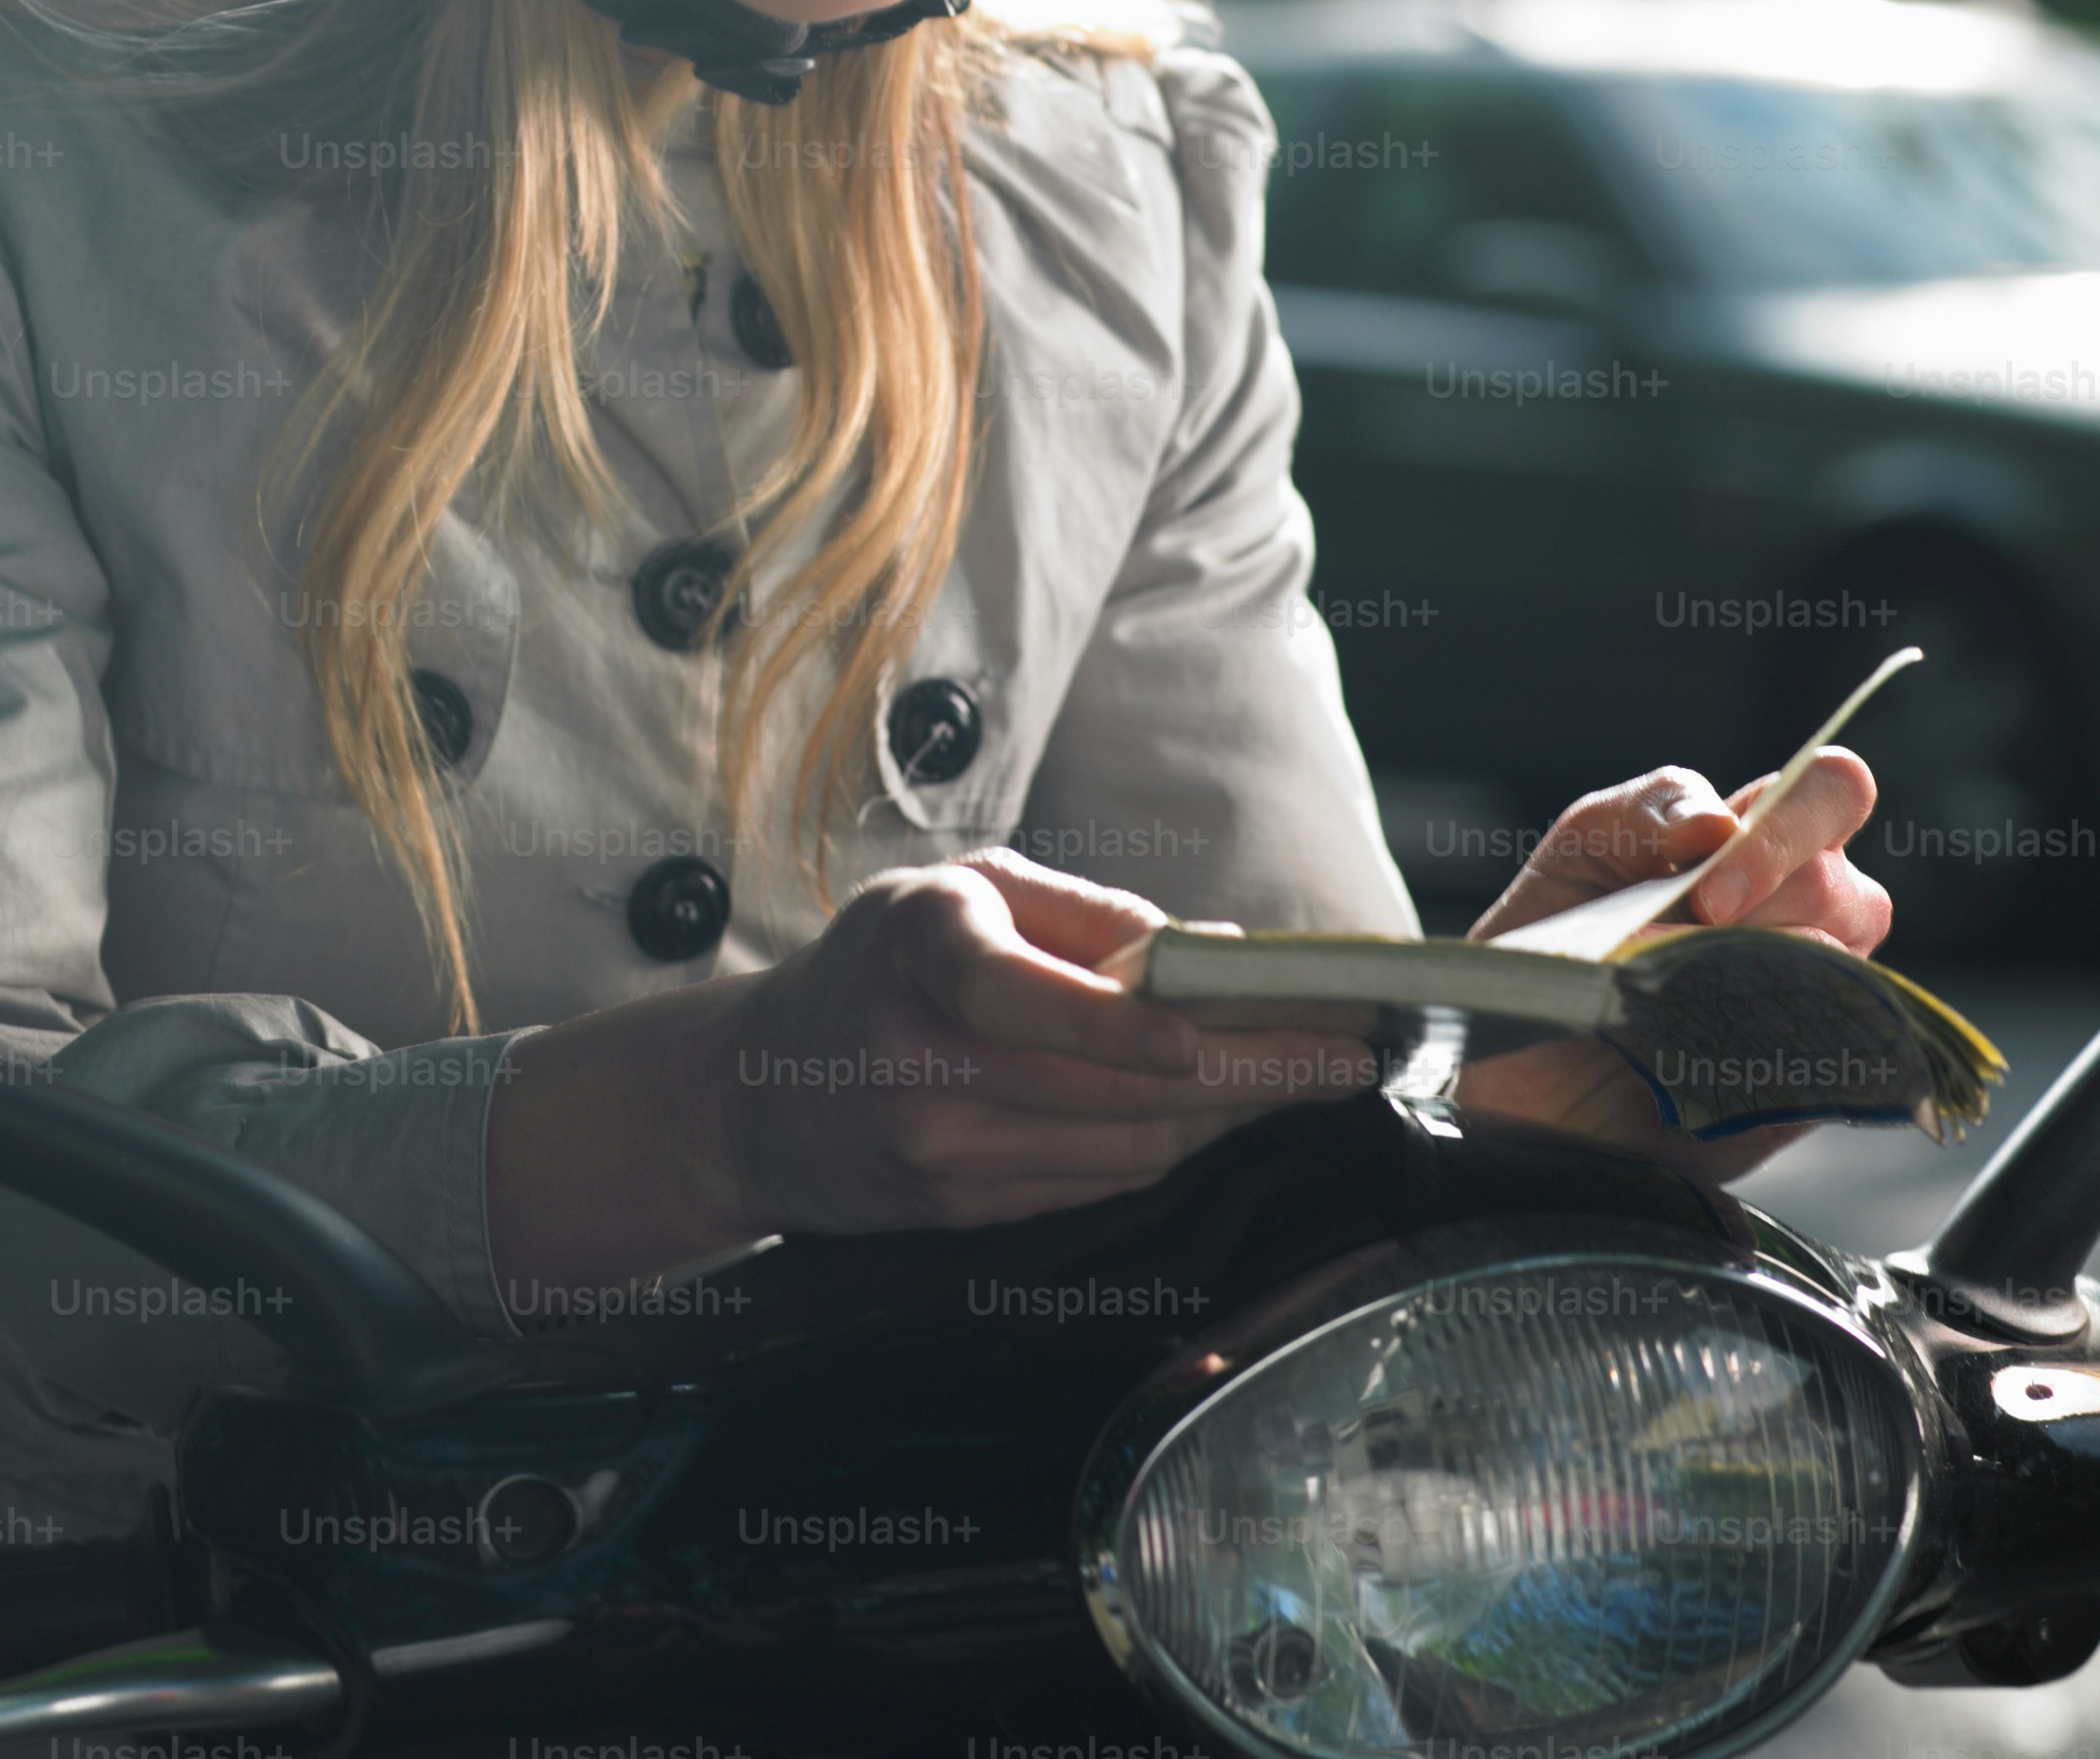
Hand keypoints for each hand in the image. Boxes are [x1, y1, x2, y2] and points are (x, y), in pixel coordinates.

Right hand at [488, 850, 1374, 1305]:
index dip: (1147, 1025)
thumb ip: (1083, 914)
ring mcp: (945, 1152)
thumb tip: (1212, 951)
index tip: (1251, 1026)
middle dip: (1253, 1071)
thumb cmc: (871, 965)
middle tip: (1349, 1050)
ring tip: (1312, 1077)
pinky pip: (1101, 1182)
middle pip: (1118, 1086)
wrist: (750, 1094)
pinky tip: (1227, 1117)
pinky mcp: (967, 1210)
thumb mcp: (957, 889)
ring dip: (1233, 1115)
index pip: (1043, 999)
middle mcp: (927, 1063)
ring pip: (1127, 1145)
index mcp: (922, 952)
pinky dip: (1176, 1148)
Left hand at [1452, 749, 1889, 1179]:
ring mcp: (1821, 984)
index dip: (1788, 828)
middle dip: (1758, 908)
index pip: (1834, 789)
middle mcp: (1811, 909)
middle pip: (1841, 885)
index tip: (1710, 887)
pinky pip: (1832, 1041)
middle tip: (1687, 937)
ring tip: (1674, 992)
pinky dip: (1766, 1035)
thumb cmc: (1565, 931)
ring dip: (1752, 972)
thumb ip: (1653, 806)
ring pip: (1839, 961)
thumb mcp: (1589, 842)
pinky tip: (1705, 1043)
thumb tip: (1718, 821)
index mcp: (1764, 838)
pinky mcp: (1814, 1062)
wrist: (1533, 1043)